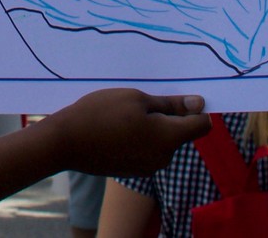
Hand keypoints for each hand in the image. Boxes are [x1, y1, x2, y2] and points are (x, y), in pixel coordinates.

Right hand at [44, 88, 209, 176]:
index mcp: (168, 137)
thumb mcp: (136, 99)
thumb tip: (199, 104)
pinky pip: (146, 151)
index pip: (201, 125)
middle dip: (167, 117)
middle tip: (138, 101)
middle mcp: (164, 157)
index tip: (178, 97)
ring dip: (151, 128)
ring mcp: (148, 167)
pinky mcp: (133, 171)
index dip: (196, 109)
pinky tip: (116, 130)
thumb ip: (170, 104)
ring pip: (161, 141)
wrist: (66, 143)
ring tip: (123, 115)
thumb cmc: (101, 113)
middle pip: (179, 133)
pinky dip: (138, 139)